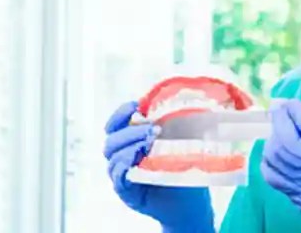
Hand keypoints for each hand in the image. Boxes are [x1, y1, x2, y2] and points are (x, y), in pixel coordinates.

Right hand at [103, 101, 214, 232]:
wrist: (188, 201)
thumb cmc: (181, 168)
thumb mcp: (178, 141)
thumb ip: (171, 123)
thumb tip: (176, 99)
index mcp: (130, 142)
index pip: (115, 125)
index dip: (121, 113)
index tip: (136, 105)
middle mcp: (122, 157)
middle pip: (111, 140)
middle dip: (130, 131)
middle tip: (153, 130)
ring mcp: (122, 175)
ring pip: (113, 157)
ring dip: (131, 146)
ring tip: (150, 143)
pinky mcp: (126, 192)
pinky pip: (118, 177)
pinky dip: (126, 166)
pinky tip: (138, 159)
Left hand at [261, 100, 300, 232]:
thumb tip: (293, 110)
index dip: (292, 110)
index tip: (286, 102)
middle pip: (284, 143)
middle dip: (278, 124)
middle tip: (280, 115)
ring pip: (273, 161)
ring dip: (272, 143)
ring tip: (279, 135)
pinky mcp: (298, 201)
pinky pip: (275, 179)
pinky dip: (272, 162)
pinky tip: (279, 155)